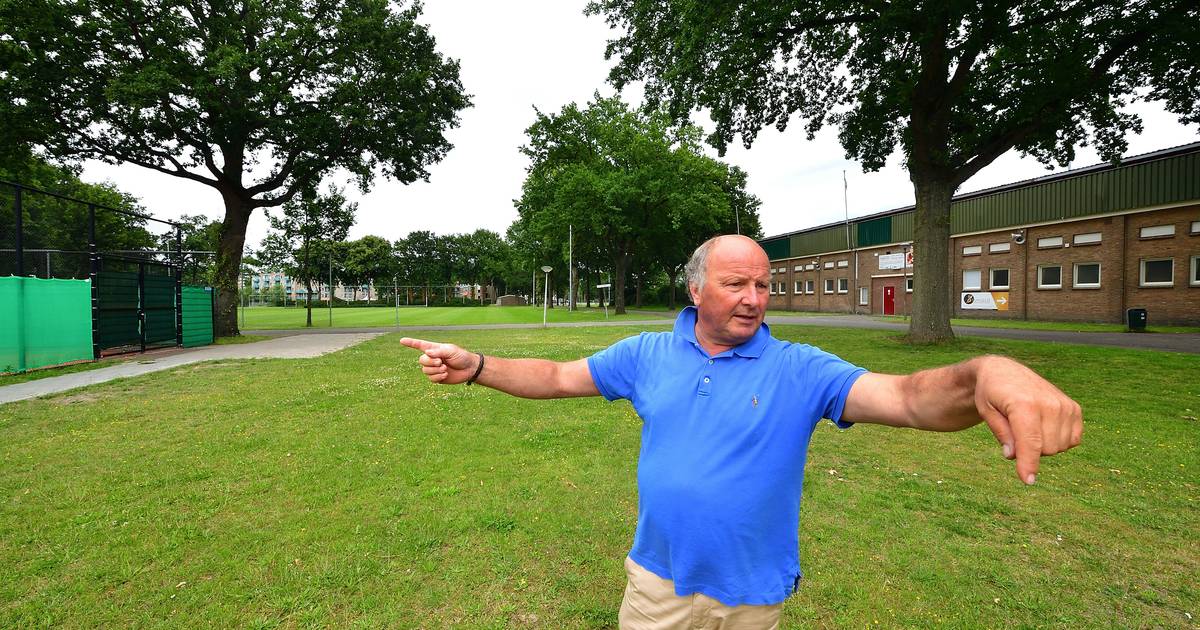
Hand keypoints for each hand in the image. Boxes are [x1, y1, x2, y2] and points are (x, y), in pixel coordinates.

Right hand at [400, 337, 479, 384]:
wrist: (469, 369)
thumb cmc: (461, 356)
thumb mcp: (451, 351)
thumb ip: (438, 351)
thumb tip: (427, 353)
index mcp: (434, 349)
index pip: (420, 345)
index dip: (410, 343)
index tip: (402, 340)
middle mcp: (432, 358)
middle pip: (422, 360)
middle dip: (430, 362)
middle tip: (441, 362)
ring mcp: (434, 368)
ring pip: (425, 370)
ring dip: (435, 370)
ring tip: (445, 368)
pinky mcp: (437, 377)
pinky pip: (431, 379)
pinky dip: (438, 377)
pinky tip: (445, 374)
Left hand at [973, 356, 1082, 484]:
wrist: (1004, 372)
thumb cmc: (991, 394)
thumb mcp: (986, 412)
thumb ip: (1001, 433)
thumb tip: (1013, 456)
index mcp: (1025, 404)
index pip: (1030, 442)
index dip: (1028, 463)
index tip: (1028, 480)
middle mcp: (1049, 404)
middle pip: (1045, 450)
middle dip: (1028, 451)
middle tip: (1014, 432)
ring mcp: (1065, 406)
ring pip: (1059, 447)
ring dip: (1043, 446)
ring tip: (1028, 425)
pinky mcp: (1074, 409)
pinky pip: (1072, 441)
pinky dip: (1058, 440)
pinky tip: (1043, 426)